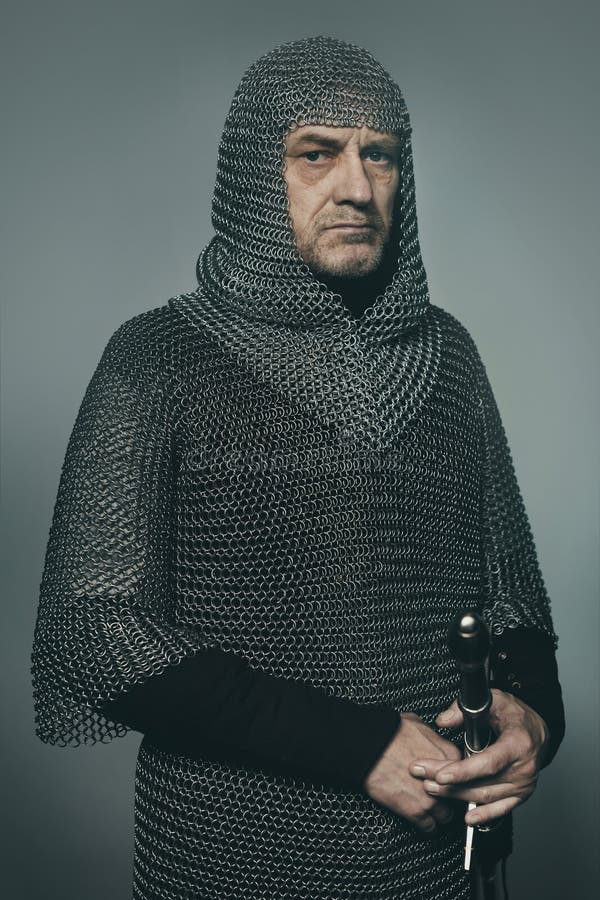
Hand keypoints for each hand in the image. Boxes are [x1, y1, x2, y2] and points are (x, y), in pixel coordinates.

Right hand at [363, 712, 460, 832]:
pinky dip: (426, 826)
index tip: (446, 781)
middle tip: (440, 796)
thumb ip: (434, 738)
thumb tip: (432, 741)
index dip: (454, 779)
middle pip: (458, 798)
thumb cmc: (389, 732)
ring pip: (445, 816)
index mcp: (449, 756)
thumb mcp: (419, 725)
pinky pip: (429, 828)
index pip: (462, 775)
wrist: (368, 746)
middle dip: (449, 798)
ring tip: (429, 808)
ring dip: (438, 814)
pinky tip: (421, 820)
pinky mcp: (416, 812)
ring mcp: (431, 798)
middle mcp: (445, 780)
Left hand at [409, 689, 549, 825]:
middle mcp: (523, 768)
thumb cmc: (515, 715)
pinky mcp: (520, 794)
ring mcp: (523, 784)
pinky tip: (468, 819)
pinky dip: (484, 815)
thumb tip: (443, 720)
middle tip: (423, 777)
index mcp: (518, 744)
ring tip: (432, 789)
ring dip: (457, 796)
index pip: (488, 763)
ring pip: (485, 796)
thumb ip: (465, 709)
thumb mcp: (494, 701)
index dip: (463, 771)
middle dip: (449, 782)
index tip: (440, 775)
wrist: (537, 731)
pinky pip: (501, 809)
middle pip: (482, 782)